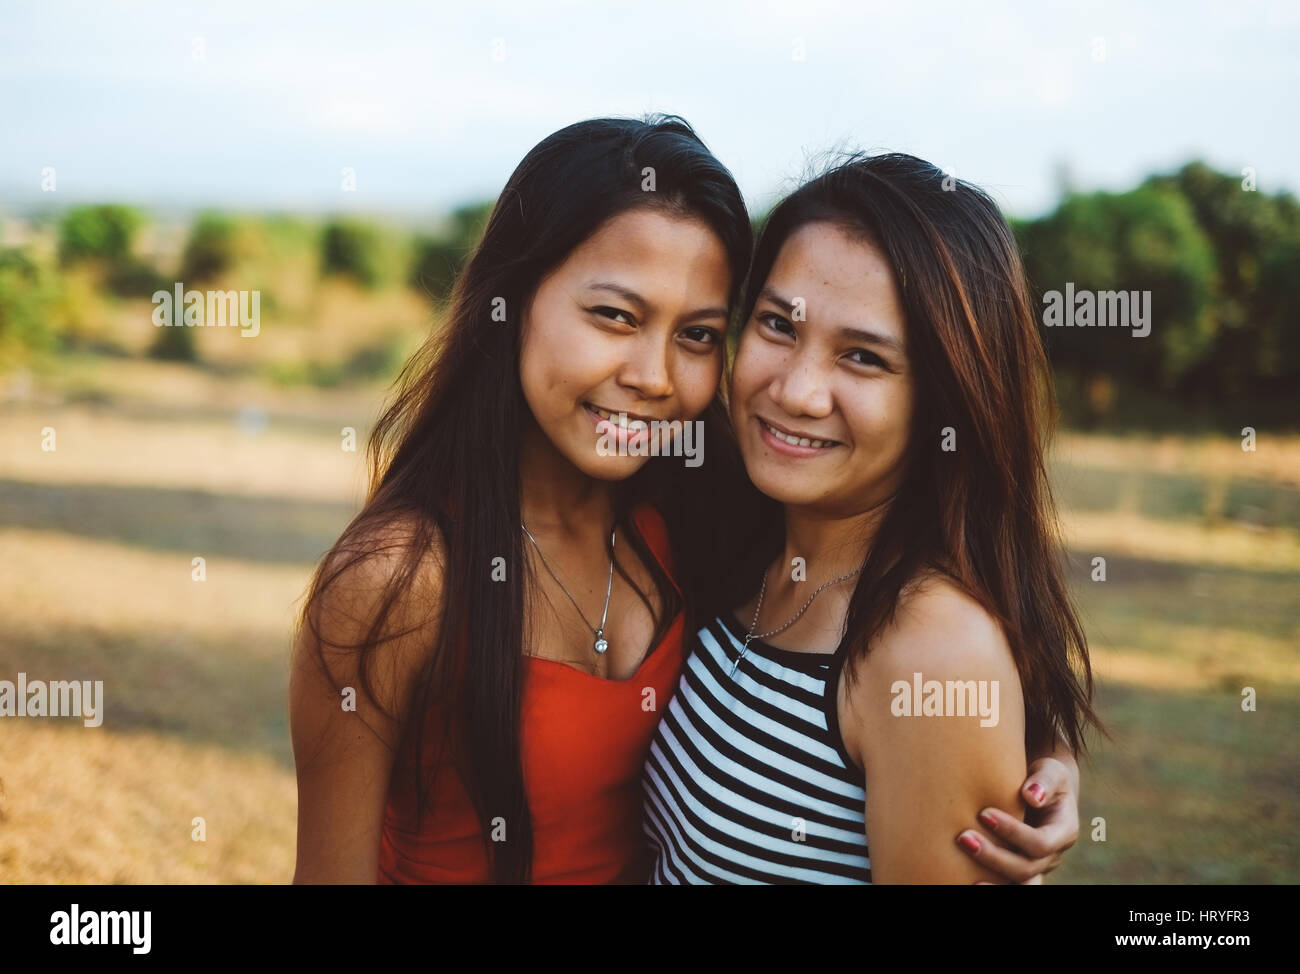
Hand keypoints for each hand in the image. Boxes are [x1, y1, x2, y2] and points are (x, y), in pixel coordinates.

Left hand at [956, 755, 1078, 883]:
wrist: (1041, 790)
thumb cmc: (1043, 776)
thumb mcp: (1051, 770)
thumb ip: (1044, 780)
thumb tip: (1031, 795)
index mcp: (1064, 831)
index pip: (1040, 842)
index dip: (1013, 832)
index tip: (983, 813)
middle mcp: (1052, 855)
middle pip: (1027, 868)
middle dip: (995, 857)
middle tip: (964, 838)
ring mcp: (1036, 866)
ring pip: (1020, 884)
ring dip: (994, 883)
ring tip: (969, 880)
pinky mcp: (1018, 870)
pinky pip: (1007, 884)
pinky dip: (991, 885)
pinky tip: (968, 882)